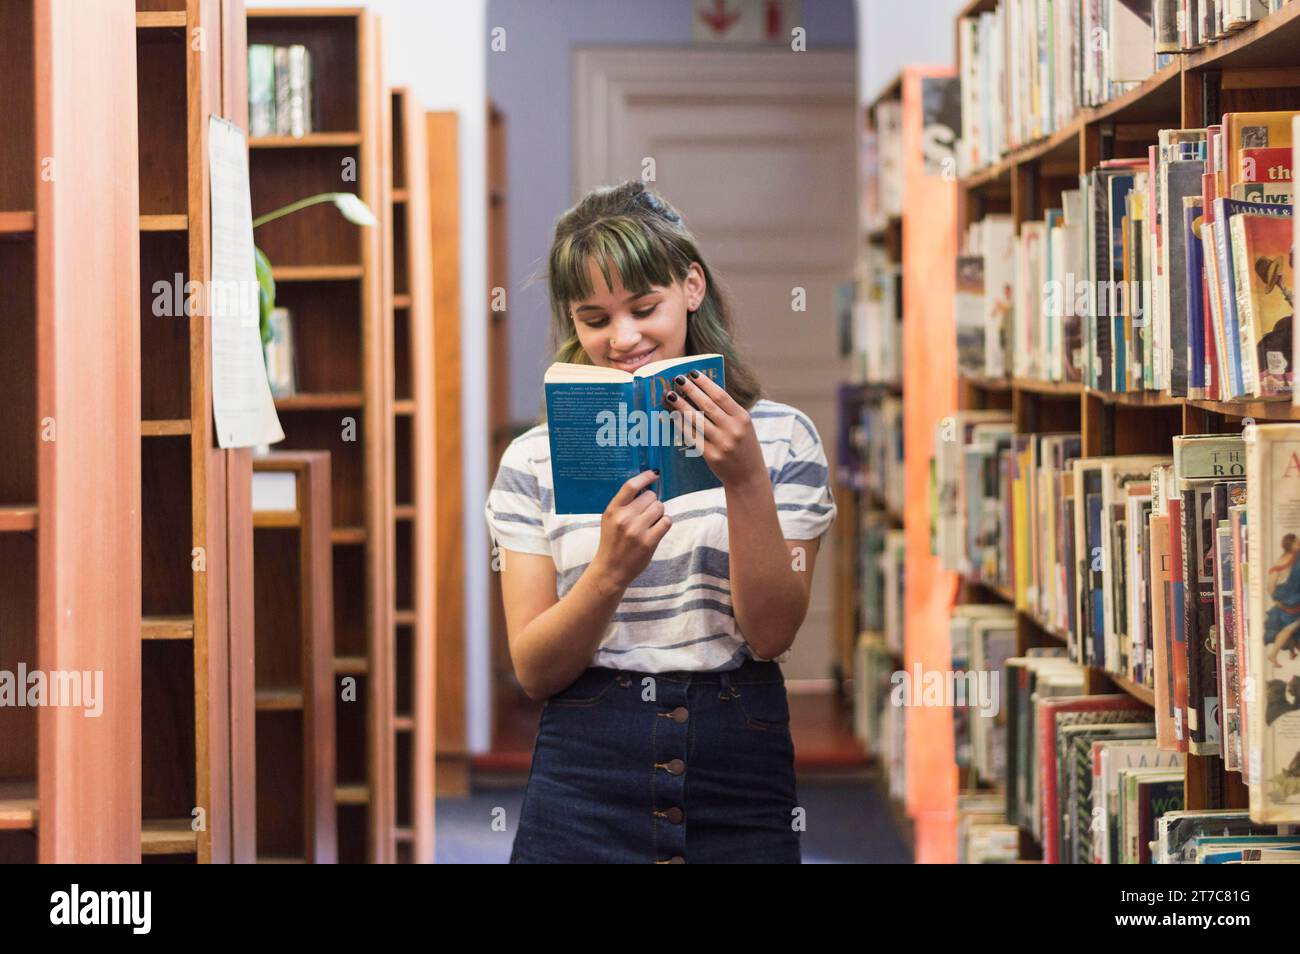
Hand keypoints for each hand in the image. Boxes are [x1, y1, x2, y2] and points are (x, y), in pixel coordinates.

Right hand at [590, 469, 672, 589]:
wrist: (610, 569)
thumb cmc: (612, 542)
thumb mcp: (609, 520)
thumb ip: (623, 505)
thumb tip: (646, 487)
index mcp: (613, 510)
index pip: (631, 486)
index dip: (645, 477)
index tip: (654, 474)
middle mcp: (624, 518)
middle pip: (650, 496)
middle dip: (652, 502)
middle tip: (646, 514)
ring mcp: (637, 530)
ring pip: (660, 507)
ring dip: (659, 513)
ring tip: (650, 523)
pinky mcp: (649, 542)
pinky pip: (666, 522)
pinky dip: (664, 524)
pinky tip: (656, 530)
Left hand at [667, 371, 764, 488]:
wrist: (748, 477)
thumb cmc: (744, 447)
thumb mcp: (743, 426)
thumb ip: (728, 411)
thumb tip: (703, 391)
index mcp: (742, 418)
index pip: (721, 395)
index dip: (705, 383)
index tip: (692, 373)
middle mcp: (733, 429)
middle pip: (707, 405)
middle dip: (690, 390)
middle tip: (677, 379)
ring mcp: (722, 443)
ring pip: (697, 420)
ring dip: (681, 406)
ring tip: (670, 395)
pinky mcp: (712, 456)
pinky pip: (692, 437)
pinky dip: (681, 425)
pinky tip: (673, 417)